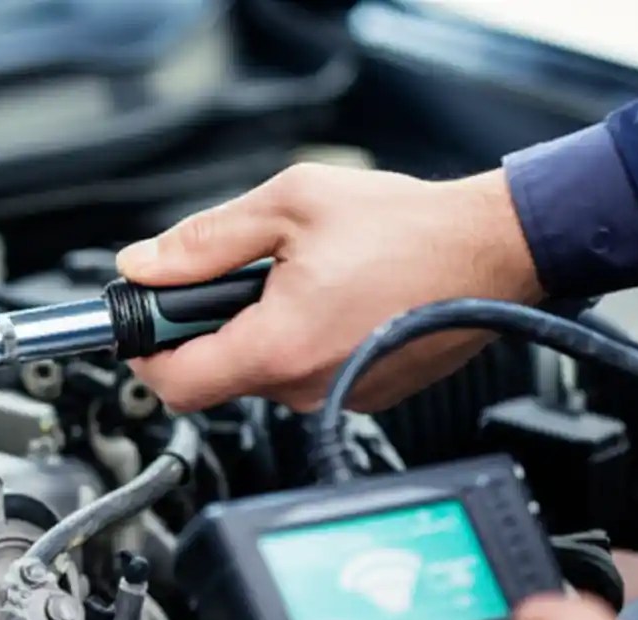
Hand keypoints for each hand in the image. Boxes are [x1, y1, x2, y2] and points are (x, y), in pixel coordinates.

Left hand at [115, 163, 544, 412]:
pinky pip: (301, 374)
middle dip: (200, 331)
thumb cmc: (409, 228)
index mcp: (280, 346)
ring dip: (251, 330)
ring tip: (286, 278)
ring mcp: (335, 396)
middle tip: (219, 280)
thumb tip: (146, 264)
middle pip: (213, 379)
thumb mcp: (289, 206)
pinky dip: (293, 339)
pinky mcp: (360, 393)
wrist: (494, 249)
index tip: (143, 323)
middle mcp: (305, 386)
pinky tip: (322, 296)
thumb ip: (205, 239)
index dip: (146, 353)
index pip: (177, 384)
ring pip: (258, 375)